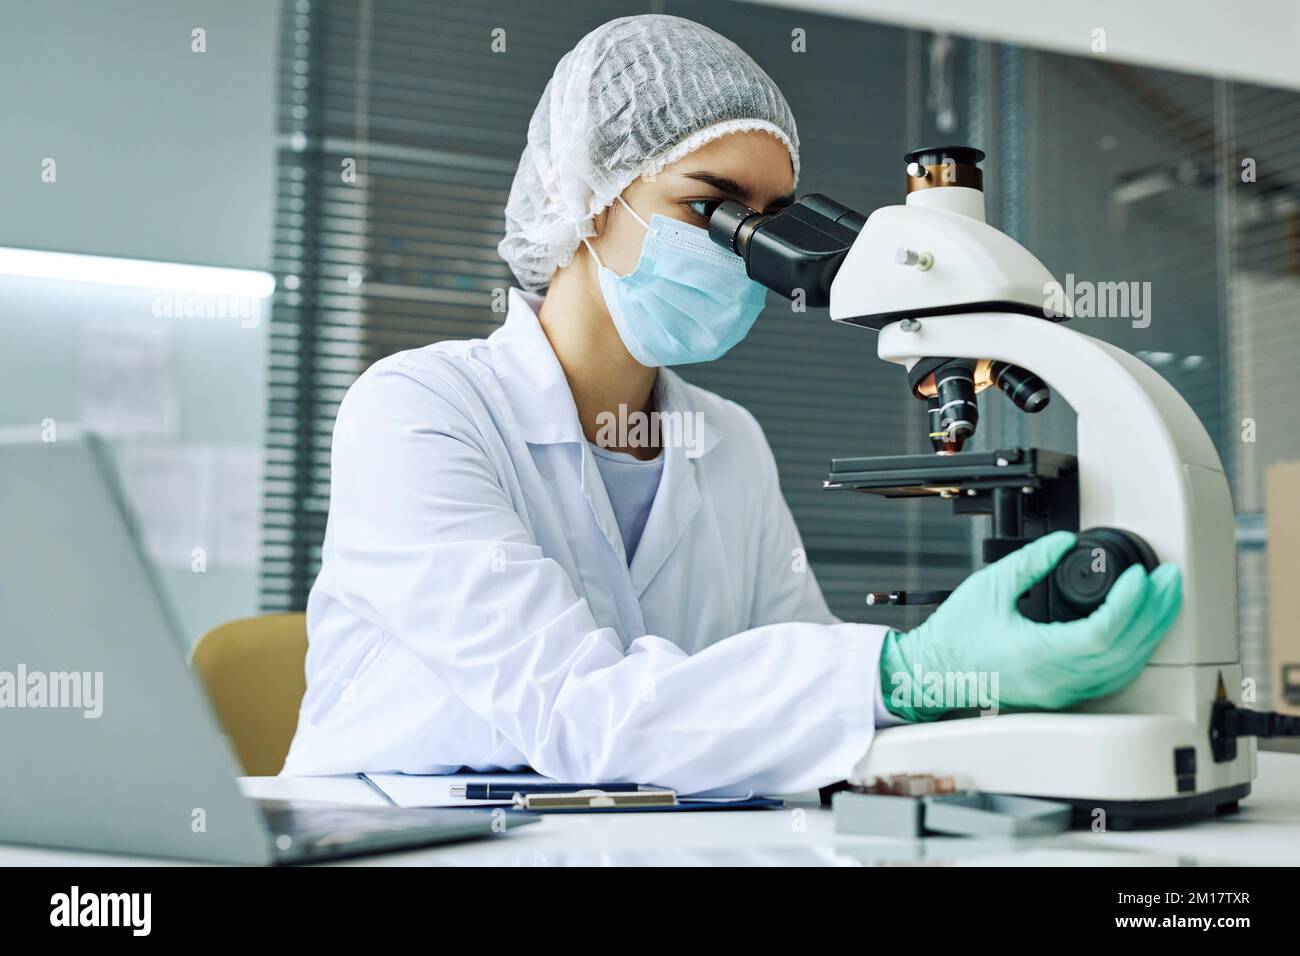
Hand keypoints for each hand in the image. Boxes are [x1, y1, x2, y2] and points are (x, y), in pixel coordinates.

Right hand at [879, 530, 1181, 720]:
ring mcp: (1062, 691)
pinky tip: (1142, 630)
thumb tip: (1064, 542)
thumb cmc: (955, 636)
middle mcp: (1055, 679)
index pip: (1102, 633)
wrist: (936, 673)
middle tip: (1170, 581)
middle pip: (1124, 651)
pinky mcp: (1063, 693)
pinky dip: (1133, 651)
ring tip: (1164, 600)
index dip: (1129, 605)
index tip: (1140, 579)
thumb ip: (1031, 562)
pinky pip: (1111, 676)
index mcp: (1037, 654)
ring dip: (1151, 632)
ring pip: (1124, 667)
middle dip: (1155, 613)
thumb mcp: (990, 586)